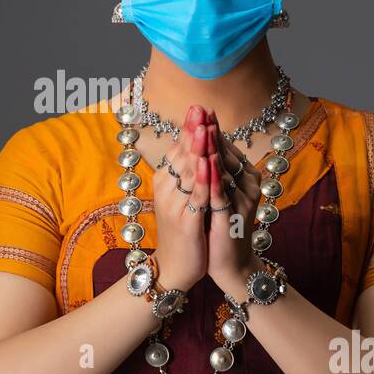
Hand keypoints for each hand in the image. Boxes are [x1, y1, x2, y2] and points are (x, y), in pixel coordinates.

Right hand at [149, 104, 211, 290]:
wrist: (176, 267)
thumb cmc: (184, 230)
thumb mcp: (184, 197)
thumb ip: (188, 173)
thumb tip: (199, 148)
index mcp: (165, 181)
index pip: (177, 148)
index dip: (189, 128)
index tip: (199, 107)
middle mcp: (166, 189)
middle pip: (181, 154)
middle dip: (193, 131)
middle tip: (200, 109)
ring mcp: (174, 205)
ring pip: (187, 172)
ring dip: (196, 149)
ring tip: (204, 128)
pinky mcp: (186, 221)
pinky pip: (195, 197)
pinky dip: (202, 179)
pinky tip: (208, 165)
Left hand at [204, 110, 262, 296]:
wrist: (229, 264)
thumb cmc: (219, 227)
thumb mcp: (215, 194)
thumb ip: (212, 170)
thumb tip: (200, 144)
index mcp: (243, 176)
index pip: (225, 146)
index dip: (211, 127)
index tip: (199, 107)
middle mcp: (247, 183)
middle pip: (227, 151)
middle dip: (212, 131)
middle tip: (201, 109)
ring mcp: (243, 198)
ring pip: (226, 169)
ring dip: (214, 147)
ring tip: (204, 127)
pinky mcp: (234, 215)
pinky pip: (222, 193)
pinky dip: (213, 177)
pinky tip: (205, 163)